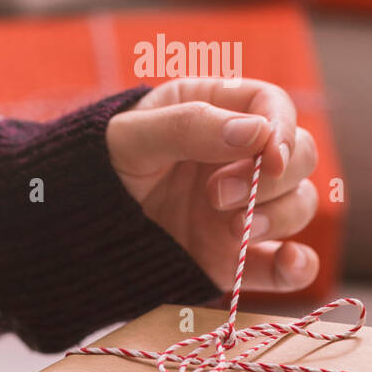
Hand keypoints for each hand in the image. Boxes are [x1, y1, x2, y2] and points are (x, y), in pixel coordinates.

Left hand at [105, 77, 320, 291]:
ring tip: (234, 228)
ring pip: (300, 204)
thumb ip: (189, 126)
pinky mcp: (240, 256)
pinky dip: (300, 265)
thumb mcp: (132, 136)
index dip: (281, 128)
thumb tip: (256, 133)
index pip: (273, 106)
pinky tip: (288, 261)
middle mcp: (240, 159)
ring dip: (280, 216)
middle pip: (299, 155)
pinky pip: (289, 264)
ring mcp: (244, 209)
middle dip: (273, 177)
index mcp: (216, 113)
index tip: (268, 154)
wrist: (71, 231)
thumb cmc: (98, 166)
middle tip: (218, 196)